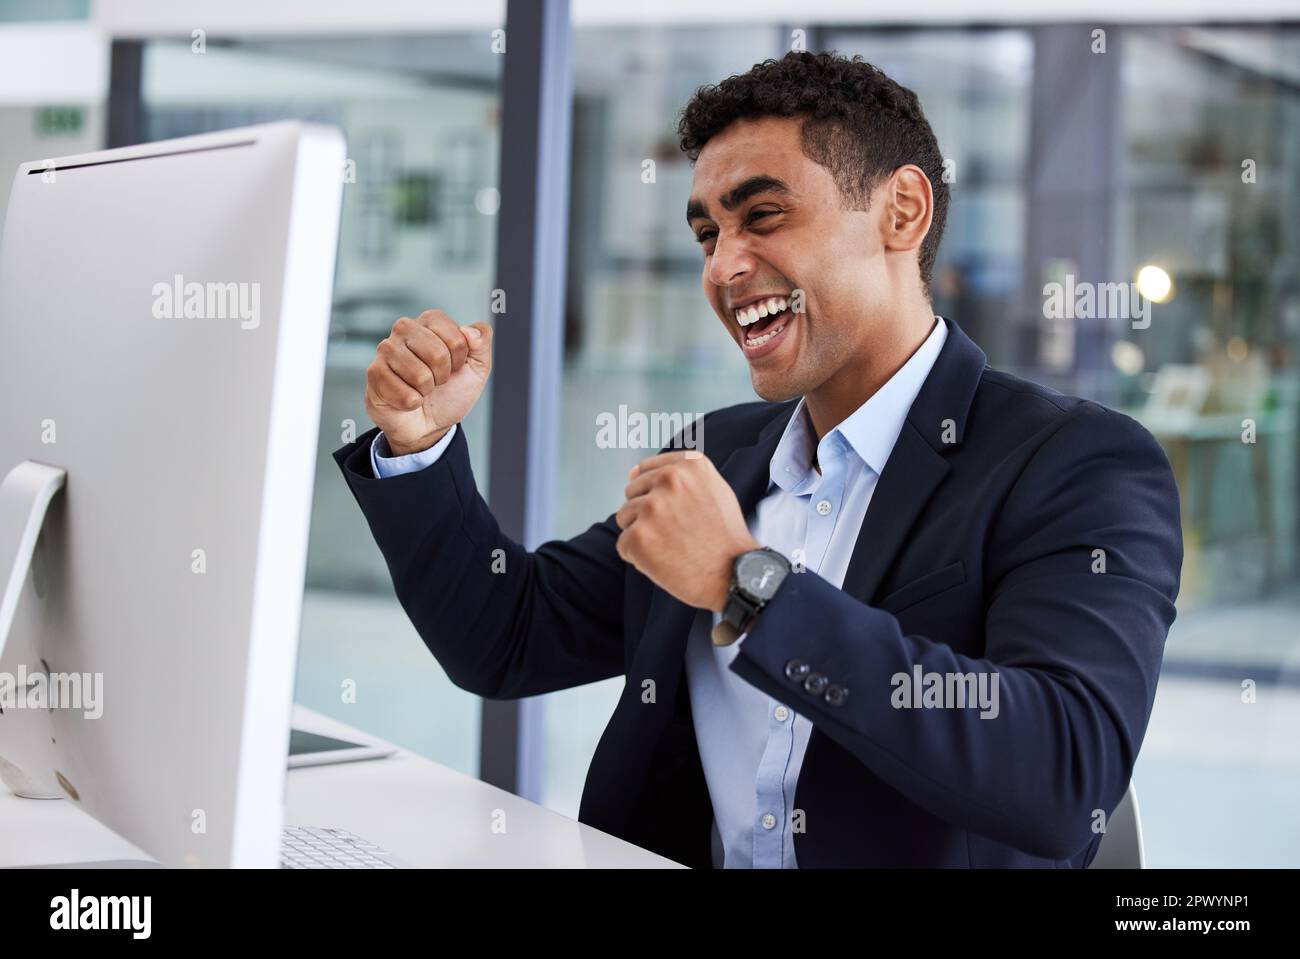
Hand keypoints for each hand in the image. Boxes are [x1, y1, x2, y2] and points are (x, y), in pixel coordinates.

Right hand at [364, 310, 492, 455]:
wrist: (429, 425)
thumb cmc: (450, 393)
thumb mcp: (477, 369)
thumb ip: (482, 344)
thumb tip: (469, 331)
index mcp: (431, 321)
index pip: (457, 337)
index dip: (460, 360)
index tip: (453, 368)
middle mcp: (405, 328)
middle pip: (438, 354)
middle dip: (443, 376)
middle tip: (436, 381)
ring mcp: (386, 349)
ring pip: (420, 375)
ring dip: (426, 390)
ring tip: (420, 389)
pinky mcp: (374, 373)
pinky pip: (405, 394)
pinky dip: (412, 403)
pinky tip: (405, 399)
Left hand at [615, 450, 759, 610]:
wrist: (735, 574)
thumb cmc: (724, 536)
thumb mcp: (713, 489)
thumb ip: (677, 475)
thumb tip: (631, 472)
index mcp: (688, 464)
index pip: (645, 470)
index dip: (657, 495)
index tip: (676, 512)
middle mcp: (669, 479)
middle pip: (633, 493)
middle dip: (647, 514)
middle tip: (677, 533)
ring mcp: (652, 507)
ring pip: (625, 518)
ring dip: (643, 534)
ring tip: (672, 546)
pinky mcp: (639, 536)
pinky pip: (624, 544)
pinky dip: (639, 557)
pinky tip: (665, 561)